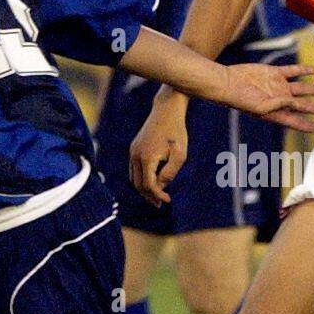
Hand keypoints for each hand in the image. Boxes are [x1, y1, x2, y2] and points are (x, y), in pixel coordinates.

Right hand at [130, 92, 188, 206]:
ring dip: (143, 189)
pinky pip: (134, 169)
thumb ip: (170, 172)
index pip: (148, 185)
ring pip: (133, 178)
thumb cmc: (176, 131)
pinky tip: (152, 182)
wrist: (166, 110)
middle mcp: (135, 156)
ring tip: (155, 197)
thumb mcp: (180, 154)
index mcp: (146, 158)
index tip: (168, 200)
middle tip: (160, 204)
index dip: (158, 195)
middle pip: (138, 184)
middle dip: (149, 196)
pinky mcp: (134, 148)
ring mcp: (133, 151)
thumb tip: (161, 186)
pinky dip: (141, 179)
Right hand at [218, 63, 313, 130]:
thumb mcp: (260, 106)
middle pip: (303, 105)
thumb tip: (294, 103)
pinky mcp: (274, 73)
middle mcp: (280, 100)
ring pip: (301, 89)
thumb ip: (279, 104)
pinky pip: (292, 71)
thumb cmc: (240, 99)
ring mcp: (278, 86)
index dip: (309, 126)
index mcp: (276, 113)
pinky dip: (302, 70)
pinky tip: (313, 69)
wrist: (228, 82)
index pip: (297, 121)